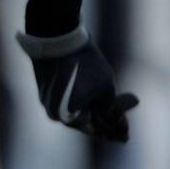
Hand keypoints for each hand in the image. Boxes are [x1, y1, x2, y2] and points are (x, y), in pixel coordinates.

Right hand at [15, 26, 138, 141]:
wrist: (56, 35)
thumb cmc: (83, 63)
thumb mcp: (106, 86)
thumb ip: (109, 107)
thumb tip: (106, 115)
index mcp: (68, 118)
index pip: (95, 130)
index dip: (113, 130)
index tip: (126, 133)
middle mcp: (53, 113)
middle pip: (83, 120)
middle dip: (102, 120)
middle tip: (120, 119)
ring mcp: (46, 99)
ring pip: (72, 108)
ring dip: (90, 107)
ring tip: (109, 107)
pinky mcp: (43, 85)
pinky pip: (64, 97)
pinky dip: (78, 97)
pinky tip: (92, 93)